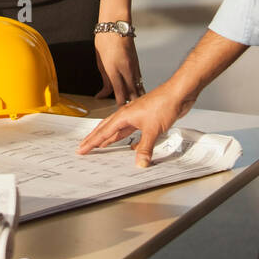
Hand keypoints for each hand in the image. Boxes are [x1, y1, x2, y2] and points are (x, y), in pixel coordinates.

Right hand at [77, 80, 196, 167]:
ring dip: (110, 139)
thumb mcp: (152, 130)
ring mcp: (136, 117)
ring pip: (118, 130)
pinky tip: (131, 146)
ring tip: (101, 146)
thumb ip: (145, 148)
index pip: (104, 131)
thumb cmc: (163, 104)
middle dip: (95, 138)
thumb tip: (140, 163)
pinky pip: (131, 131)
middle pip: (106, 129)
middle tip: (85, 146)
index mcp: (124, 115)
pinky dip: (128, 139)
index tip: (82, 148)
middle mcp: (127, 115)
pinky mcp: (145, 119)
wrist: (177, 94)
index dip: (92, 142)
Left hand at [93, 31, 144, 104]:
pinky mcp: (137, 63)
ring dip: (136, 97)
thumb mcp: (100, 61)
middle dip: (131, 105)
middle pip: (131, 92)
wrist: (115, 24)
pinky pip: (140, 79)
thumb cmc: (105, 39)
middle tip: (128, 113)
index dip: (119, 104)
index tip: (118, 111)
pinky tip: (138, 93)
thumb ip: (104, 79)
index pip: (119, 92)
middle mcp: (125, 68)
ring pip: (138, 87)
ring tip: (136, 108)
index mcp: (113, 68)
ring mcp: (133, 66)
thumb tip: (103, 93)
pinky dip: (139, 87)